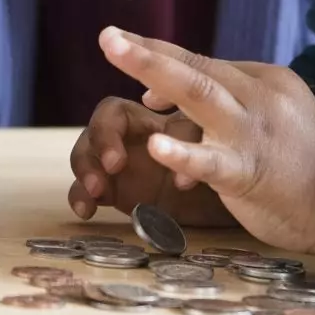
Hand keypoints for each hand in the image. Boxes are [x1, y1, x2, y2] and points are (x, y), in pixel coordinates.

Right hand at [67, 97, 235, 225]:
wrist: (235, 201)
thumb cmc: (227, 162)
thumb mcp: (217, 146)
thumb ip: (191, 137)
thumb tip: (164, 145)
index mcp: (156, 120)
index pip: (131, 103)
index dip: (116, 114)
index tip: (124, 127)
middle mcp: (132, 138)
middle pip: (100, 124)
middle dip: (100, 140)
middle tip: (113, 164)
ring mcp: (119, 166)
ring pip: (86, 154)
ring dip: (86, 168)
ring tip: (96, 190)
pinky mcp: (114, 193)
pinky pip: (86, 191)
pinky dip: (80, 197)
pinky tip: (86, 211)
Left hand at [98, 26, 314, 268]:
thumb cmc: (304, 162)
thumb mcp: (269, 116)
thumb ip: (221, 104)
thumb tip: (157, 98)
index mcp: (261, 80)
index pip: (200, 61)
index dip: (157, 56)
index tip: (120, 46)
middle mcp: (257, 96)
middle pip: (194, 67)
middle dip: (146, 51)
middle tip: (106, 37)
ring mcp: (254, 132)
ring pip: (198, 94)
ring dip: (154, 73)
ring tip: (117, 55)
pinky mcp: (252, 172)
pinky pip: (213, 160)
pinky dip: (184, 153)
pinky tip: (156, 148)